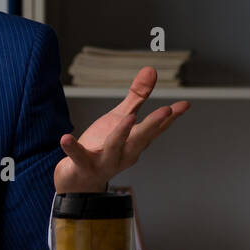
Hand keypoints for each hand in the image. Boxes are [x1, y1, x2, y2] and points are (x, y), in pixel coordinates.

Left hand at [54, 66, 187, 193]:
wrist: (78, 179)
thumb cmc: (102, 146)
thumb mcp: (120, 119)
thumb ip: (136, 97)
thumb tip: (151, 70)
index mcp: (135, 142)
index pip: (156, 129)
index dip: (170, 117)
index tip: (184, 105)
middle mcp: (124, 154)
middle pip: (141, 138)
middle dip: (153, 125)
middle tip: (167, 109)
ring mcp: (105, 161)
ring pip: (115, 147)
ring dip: (122, 134)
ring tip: (128, 118)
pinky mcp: (84, 165)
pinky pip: (78, 157)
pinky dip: (72, 148)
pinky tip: (66, 138)